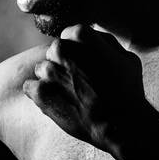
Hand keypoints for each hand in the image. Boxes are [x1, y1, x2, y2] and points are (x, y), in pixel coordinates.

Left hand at [23, 24, 146, 150]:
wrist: (120, 124)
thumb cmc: (127, 90)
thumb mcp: (125, 57)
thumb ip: (104, 42)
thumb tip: (91, 35)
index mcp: (81, 35)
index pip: (69, 35)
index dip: (78, 51)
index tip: (87, 65)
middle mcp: (62, 49)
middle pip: (54, 51)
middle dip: (64, 63)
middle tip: (80, 82)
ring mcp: (49, 71)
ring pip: (42, 69)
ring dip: (53, 79)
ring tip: (72, 94)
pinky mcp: (40, 93)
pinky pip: (31, 87)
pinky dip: (41, 94)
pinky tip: (59, 102)